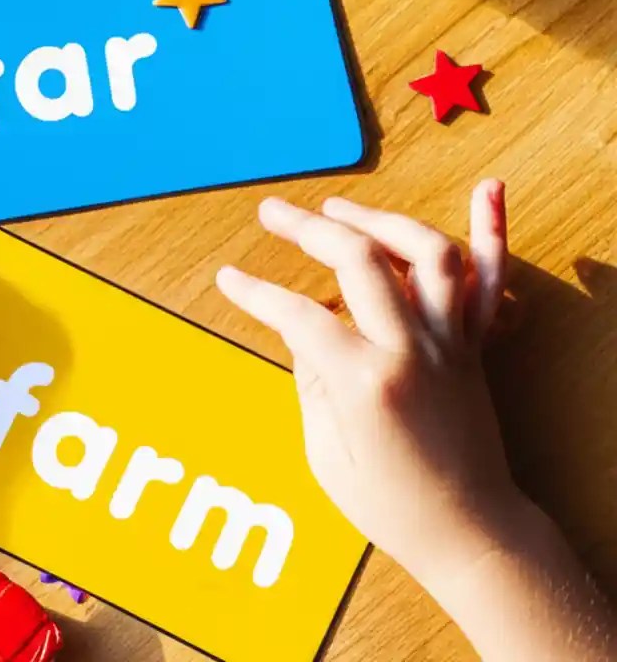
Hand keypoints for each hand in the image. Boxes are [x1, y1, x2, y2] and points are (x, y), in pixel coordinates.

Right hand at [216, 180, 522, 584]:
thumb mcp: (324, 452)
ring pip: (426, 253)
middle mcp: (411, 350)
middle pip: (359, 261)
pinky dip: (493, 231)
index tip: (227, 277)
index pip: (298, 316)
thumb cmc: (389, 504)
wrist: (467, 529)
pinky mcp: (474, 347)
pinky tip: (487, 190)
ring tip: (341, 210)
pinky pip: (490, 280)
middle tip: (273, 212)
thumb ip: (311, 382)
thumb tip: (304, 333)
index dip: (255, 292)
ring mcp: (450, 344)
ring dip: (381, 219)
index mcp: (363, 382)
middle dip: (308, 228)